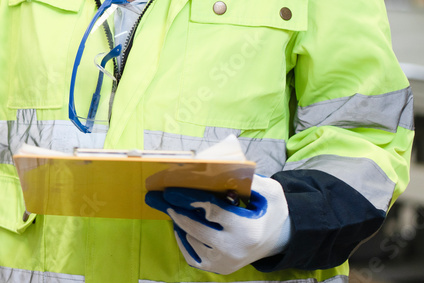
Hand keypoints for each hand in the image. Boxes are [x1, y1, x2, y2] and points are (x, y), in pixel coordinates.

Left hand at [144, 175, 291, 274]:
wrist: (280, 240)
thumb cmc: (271, 211)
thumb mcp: (269, 192)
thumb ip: (248, 180)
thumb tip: (217, 167)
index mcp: (247, 229)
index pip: (211, 211)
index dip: (188, 199)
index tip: (169, 190)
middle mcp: (234, 249)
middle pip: (195, 228)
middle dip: (174, 210)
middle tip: (157, 197)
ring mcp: (225, 262)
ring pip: (190, 240)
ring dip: (179, 222)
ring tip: (170, 207)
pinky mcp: (218, 269)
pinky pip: (191, 255)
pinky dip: (182, 239)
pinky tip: (179, 225)